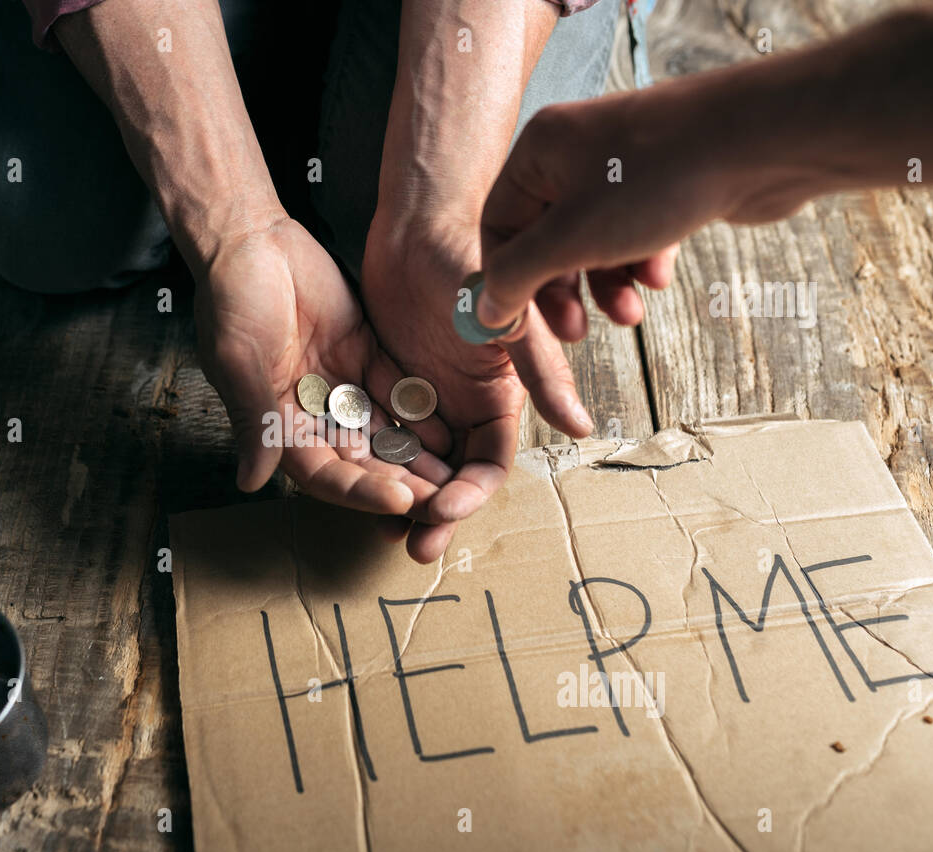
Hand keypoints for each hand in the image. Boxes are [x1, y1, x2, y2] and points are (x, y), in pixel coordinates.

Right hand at [196, 217, 453, 531]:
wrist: (248, 238)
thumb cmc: (231, 299)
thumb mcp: (240, 362)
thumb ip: (254, 420)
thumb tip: (251, 482)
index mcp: (276, 424)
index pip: (325, 474)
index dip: (361, 491)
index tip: (400, 500)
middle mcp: (310, 412)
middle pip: (360, 461)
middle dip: (399, 482)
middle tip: (441, 501)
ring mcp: (339, 384)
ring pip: (383, 430)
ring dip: (415, 454)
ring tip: (454, 475)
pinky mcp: (362, 352)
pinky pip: (395, 389)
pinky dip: (419, 410)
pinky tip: (450, 429)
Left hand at [362, 215, 587, 562]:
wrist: (418, 222)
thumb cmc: (472, 263)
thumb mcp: (511, 319)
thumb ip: (543, 373)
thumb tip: (582, 428)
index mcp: (496, 397)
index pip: (489, 463)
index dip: (471, 493)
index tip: (444, 510)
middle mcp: (461, 404)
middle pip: (450, 476)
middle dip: (434, 513)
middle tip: (412, 547)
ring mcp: (422, 397)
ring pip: (411, 462)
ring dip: (399, 496)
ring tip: (380, 530)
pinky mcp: (384, 383)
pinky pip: (376, 433)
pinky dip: (368, 460)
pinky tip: (350, 482)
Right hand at [478, 93, 712, 334]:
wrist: (761, 139)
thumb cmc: (659, 177)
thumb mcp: (571, 237)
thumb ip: (519, 276)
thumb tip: (485, 309)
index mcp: (539, 151)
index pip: (499, 226)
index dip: (505, 280)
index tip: (519, 326)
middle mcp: (575, 152)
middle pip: (546, 238)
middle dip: (562, 290)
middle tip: (576, 331)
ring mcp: (623, 165)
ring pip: (595, 241)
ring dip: (607, 285)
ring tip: (630, 314)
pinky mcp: (666, 179)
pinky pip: (637, 231)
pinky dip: (643, 260)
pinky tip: (659, 275)